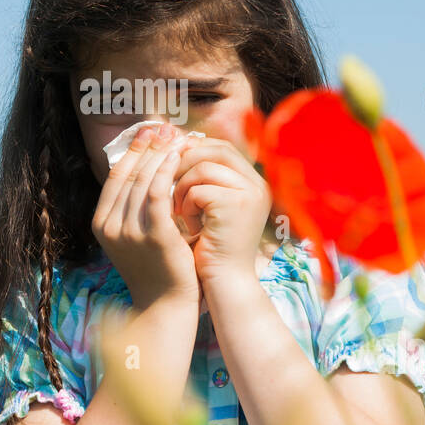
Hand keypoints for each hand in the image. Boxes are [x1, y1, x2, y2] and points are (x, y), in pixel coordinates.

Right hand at [92, 124, 199, 309]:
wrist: (167, 305)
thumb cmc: (157, 268)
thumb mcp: (136, 235)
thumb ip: (134, 207)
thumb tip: (145, 167)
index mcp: (101, 224)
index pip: (116, 176)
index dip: (132, 150)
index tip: (149, 132)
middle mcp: (110, 226)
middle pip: (129, 174)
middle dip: (147, 146)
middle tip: (164, 127)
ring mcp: (130, 232)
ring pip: (143, 180)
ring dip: (159, 154)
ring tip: (176, 137)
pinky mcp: (154, 236)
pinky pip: (158, 194)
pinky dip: (167, 172)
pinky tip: (179, 159)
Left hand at [171, 136, 271, 285]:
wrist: (224, 282)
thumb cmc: (212, 246)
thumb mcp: (209, 206)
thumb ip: (203, 178)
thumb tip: (177, 143)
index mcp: (253, 181)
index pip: (222, 147)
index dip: (195, 149)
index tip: (171, 160)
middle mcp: (258, 184)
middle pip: (216, 149)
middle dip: (185, 161)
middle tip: (166, 179)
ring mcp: (250, 193)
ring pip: (203, 167)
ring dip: (182, 187)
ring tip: (179, 210)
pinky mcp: (237, 204)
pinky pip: (198, 189)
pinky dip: (186, 205)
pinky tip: (188, 225)